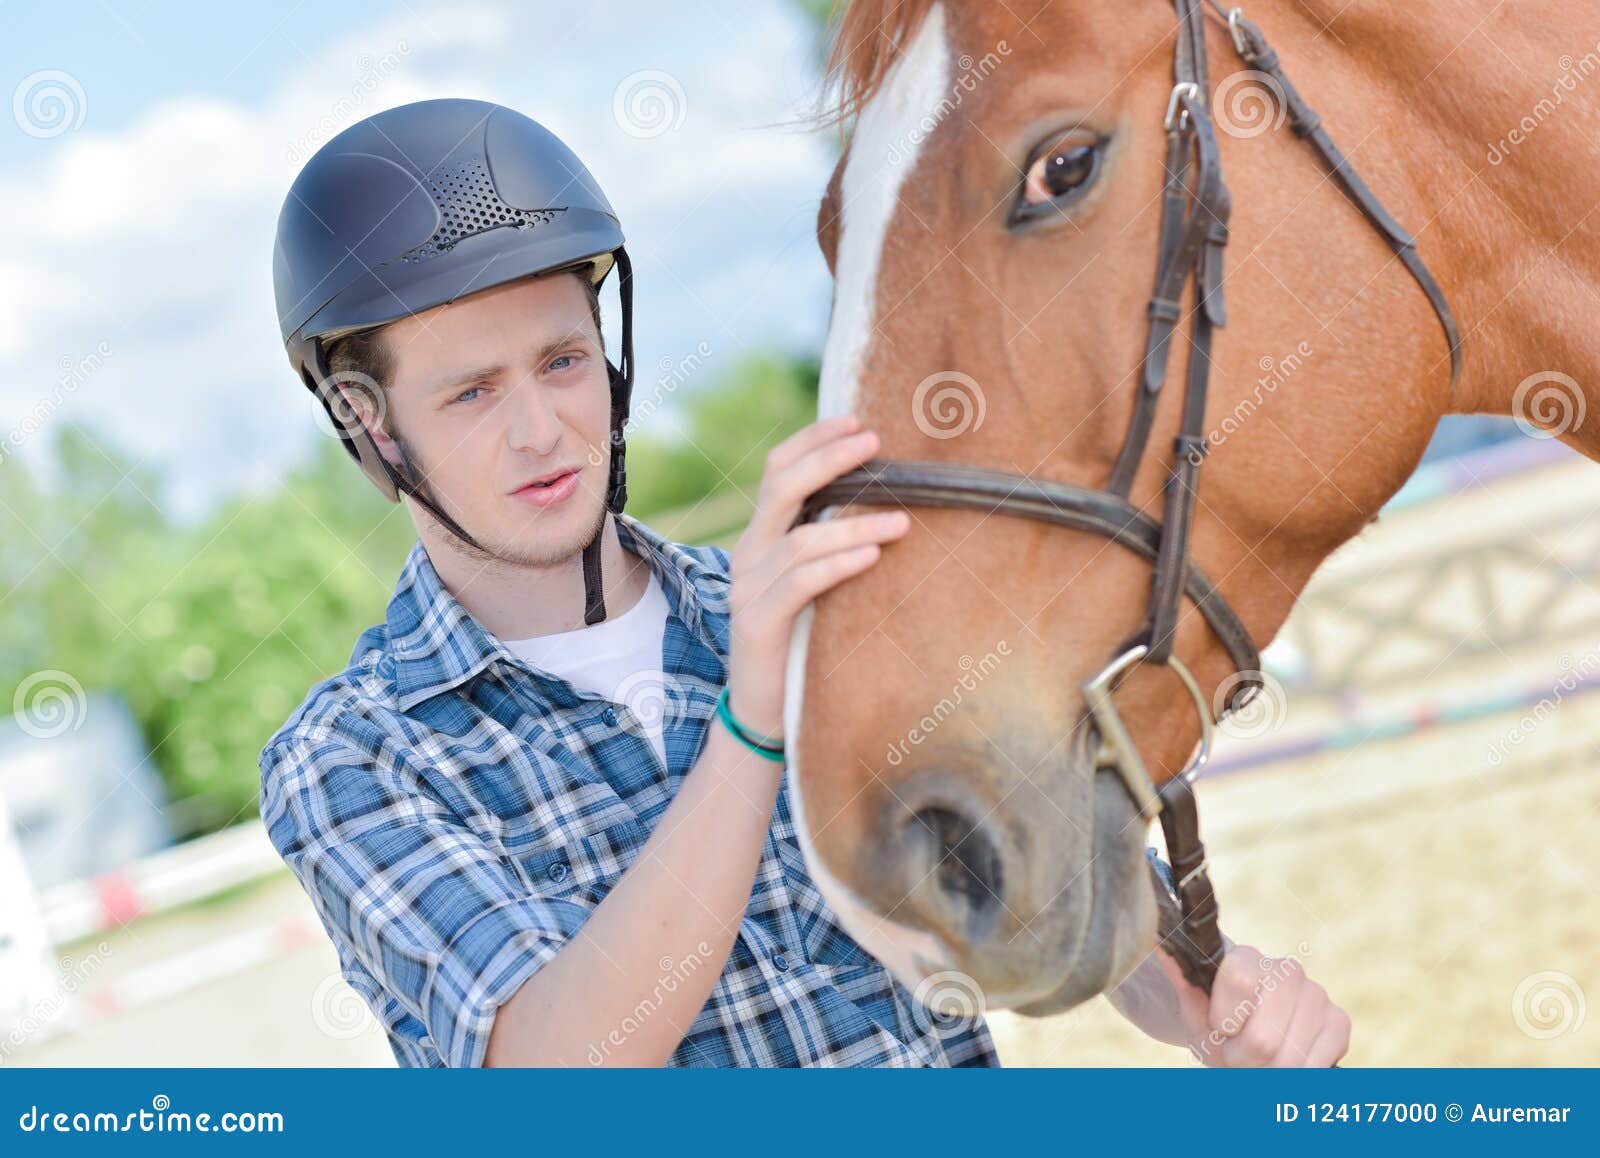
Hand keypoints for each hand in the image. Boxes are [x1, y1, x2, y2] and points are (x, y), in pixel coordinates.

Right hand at [725, 414, 909, 738]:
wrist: (765, 712)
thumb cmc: (803, 642)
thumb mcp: (816, 585)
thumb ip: (832, 546)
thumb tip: (892, 504)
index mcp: (761, 537)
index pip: (777, 470)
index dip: (813, 441)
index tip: (856, 420)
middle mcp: (748, 554)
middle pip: (782, 487)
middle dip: (829, 460)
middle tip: (874, 443)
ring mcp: (748, 588)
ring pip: (800, 539)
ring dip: (855, 525)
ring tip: (902, 520)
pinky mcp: (756, 622)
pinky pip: (799, 584)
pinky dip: (838, 565)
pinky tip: (872, 556)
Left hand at [1156, 943, 1349, 1066]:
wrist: (1247, 1037)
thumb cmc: (1217, 1023)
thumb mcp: (1193, 1008)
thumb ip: (1181, 978)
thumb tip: (1158, 942)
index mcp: (1247, 959)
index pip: (1238, 982)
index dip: (1225, 1023)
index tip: (1220, 1029)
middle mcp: (1287, 969)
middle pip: (1262, 1039)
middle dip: (1244, 1058)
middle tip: (1238, 1052)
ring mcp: (1317, 995)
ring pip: (1288, 1060)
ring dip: (1267, 1072)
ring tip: (1259, 1058)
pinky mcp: (1339, 1022)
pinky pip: (1315, 1068)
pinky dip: (1294, 1076)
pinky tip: (1284, 1060)